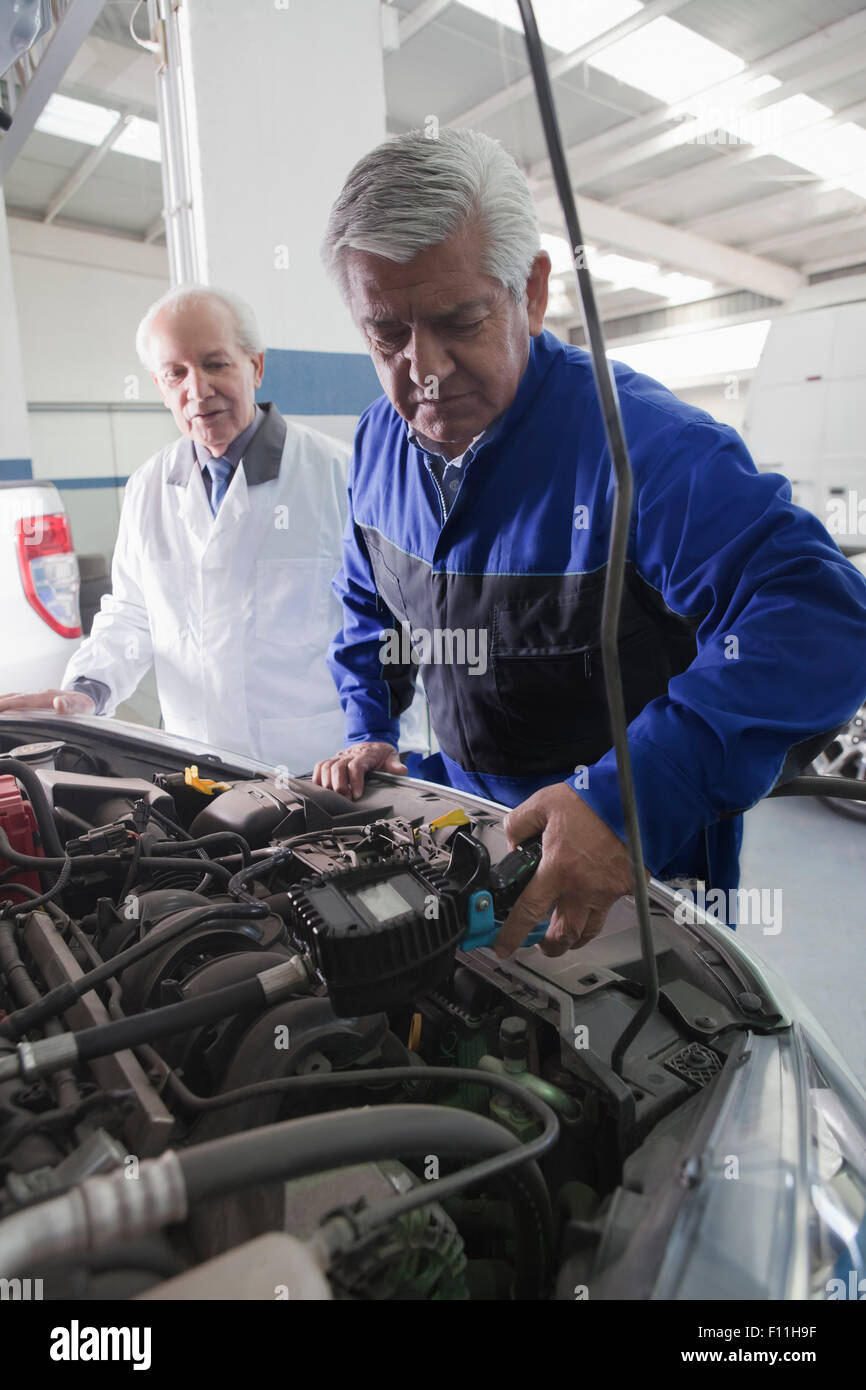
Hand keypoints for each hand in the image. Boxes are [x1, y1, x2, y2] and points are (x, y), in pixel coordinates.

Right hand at [0, 689, 94, 715]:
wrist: (86, 698)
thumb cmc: (82, 704)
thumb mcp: (81, 706)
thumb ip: (70, 704)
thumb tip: (59, 702)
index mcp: (45, 697)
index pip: (21, 701)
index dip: (7, 705)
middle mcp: (36, 695)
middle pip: (11, 699)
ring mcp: (33, 697)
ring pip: (11, 698)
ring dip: (0, 703)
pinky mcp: (32, 701)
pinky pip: (14, 700)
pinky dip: (4, 702)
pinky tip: (0, 706)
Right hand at [312, 741, 407, 799]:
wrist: (373, 744)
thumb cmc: (381, 754)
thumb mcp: (391, 757)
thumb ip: (395, 765)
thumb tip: (401, 771)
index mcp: (364, 754)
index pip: (355, 766)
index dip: (354, 781)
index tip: (357, 795)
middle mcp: (349, 754)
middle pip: (337, 767)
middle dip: (339, 785)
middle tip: (346, 799)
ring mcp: (339, 756)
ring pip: (325, 767)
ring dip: (327, 784)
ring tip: (336, 797)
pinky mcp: (332, 760)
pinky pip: (319, 766)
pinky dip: (317, 778)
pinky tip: (322, 790)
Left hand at [494, 782, 646, 956]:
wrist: (634, 797)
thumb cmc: (593, 800)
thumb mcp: (542, 804)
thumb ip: (519, 825)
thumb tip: (514, 842)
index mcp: (557, 869)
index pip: (528, 913)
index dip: (512, 935)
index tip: (504, 947)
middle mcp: (582, 887)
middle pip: (564, 935)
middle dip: (550, 947)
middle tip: (541, 944)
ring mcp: (607, 890)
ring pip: (589, 931)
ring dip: (575, 937)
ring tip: (566, 933)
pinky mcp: (627, 885)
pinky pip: (611, 909)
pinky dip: (599, 912)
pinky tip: (591, 903)